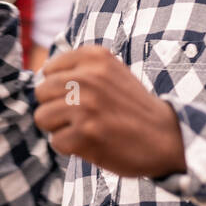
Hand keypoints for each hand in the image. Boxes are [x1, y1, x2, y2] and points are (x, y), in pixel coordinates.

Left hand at [34, 45, 185, 178]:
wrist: (166, 136)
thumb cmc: (132, 107)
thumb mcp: (110, 72)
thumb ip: (78, 69)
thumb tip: (40, 74)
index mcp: (94, 57)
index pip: (48, 70)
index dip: (60, 88)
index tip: (82, 98)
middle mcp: (88, 77)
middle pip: (41, 93)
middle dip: (56, 107)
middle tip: (82, 117)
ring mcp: (85, 105)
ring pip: (42, 117)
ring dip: (60, 128)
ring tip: (86, 129)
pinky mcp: (85, 134)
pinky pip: (56, 142)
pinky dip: (71, 147)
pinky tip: (93, 143)